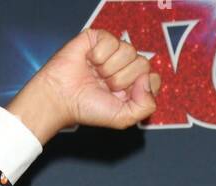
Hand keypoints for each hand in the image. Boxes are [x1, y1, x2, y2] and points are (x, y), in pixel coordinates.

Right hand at [38, 27, 159, 131]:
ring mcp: (114, 51)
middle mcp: (126, 66)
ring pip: (128, 51)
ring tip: (95, 75)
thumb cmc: (88, 109)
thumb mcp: (122, 118)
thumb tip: (148, 80)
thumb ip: (145, 106)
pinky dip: (99, 55)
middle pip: (143, 63)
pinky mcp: (100, 38)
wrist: (62, 98)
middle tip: (105, 86)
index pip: (154, 78)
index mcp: (134, 85)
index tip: (123, 95)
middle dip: (122, 80)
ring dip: (109, 68)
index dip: (140, 87)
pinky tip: (89, 62)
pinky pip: (112, 40)